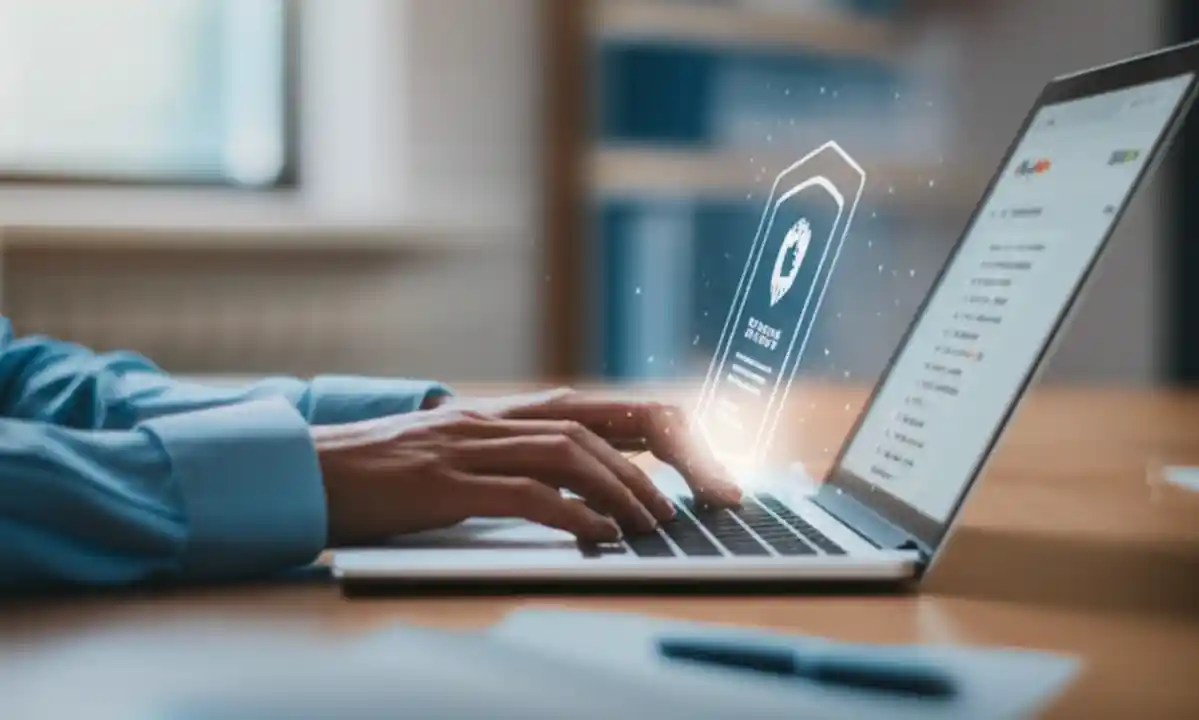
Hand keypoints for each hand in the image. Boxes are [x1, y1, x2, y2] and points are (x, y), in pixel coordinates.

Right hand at [314, 389, 739, 545]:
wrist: (300, 471)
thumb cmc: (374, 477)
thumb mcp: (449, 461)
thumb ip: (504, 464)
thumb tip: (570, 495)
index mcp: (496, 416)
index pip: (593, 410)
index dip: (652, 432)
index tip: (695, 465)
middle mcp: (489, 420)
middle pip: (594, 426)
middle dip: (656, 463)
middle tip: (693, 503)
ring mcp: (465, 446)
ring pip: (568, 453)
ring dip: (622, 489)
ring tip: (652, 524)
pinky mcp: (441, 483)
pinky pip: (522, 492)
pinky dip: (570, 514)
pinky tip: (597, 537)